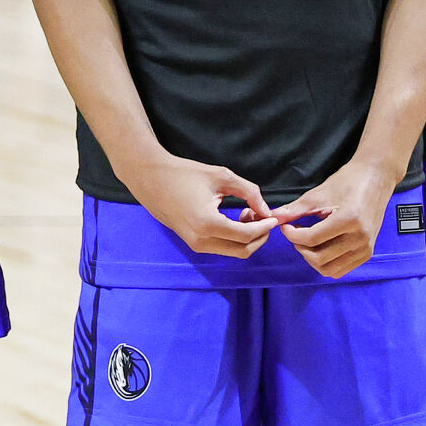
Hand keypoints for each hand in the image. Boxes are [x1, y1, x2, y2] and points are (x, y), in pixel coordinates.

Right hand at [122, 155, 279, 257]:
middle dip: (259, 236)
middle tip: (262, 215)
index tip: (274, 216)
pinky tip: (234, 218)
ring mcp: (195, 245)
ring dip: (247, 237)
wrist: (152, 179)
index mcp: (208, 224)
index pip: (246, 235)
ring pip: (233, 251)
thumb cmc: (185, 174)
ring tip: (246, 213)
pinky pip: (222, 248)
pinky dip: (234, 238)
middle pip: (243, 250)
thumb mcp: (221, 176)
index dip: (265, 227)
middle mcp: (201, 241)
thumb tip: (267, 210)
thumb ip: (249, 192)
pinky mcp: (192, 244)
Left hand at [272, 157, 402, 279]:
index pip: (312, 239)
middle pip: (320, 258)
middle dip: (301, 247)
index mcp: (349, 220)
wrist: (375, 178)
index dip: (292, 235)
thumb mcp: (319, 194)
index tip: (286, 227)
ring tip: (308, 241)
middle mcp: (360, 238)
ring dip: (312, 258)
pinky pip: (341, 269)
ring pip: (330, 269)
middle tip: (296, 234)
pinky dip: (327, 263)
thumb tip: (275, 218)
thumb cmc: (348, 182)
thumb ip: (295, 209)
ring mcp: (366, 248)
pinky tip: (321, 247)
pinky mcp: (367, 253)